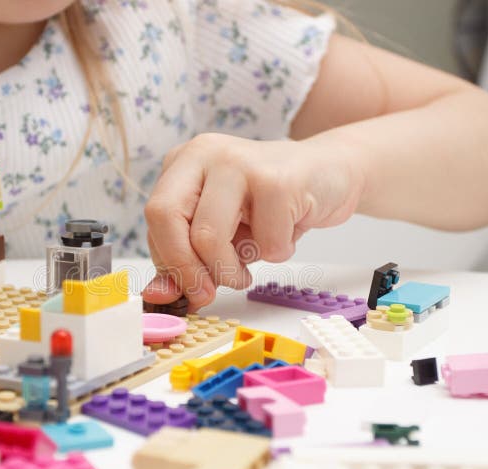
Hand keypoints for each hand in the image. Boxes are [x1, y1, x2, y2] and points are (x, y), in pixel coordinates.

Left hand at [142, 132, 364, 309]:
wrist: (333, 171)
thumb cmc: (272, 204)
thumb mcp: (223, 230)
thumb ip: (187, 260)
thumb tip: (159, 295)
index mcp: (183, 163)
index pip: (154, 218)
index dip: (169, 263)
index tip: (189, 291)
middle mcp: (205, 153)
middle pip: (166, 219)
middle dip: (186, 269)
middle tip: (208, 293)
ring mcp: (240, 161)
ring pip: (208, 237)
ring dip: (231, 271)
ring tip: (250, 267)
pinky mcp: (278, 179)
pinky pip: (265, 243)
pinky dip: (277, 253)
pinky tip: (287, 232)